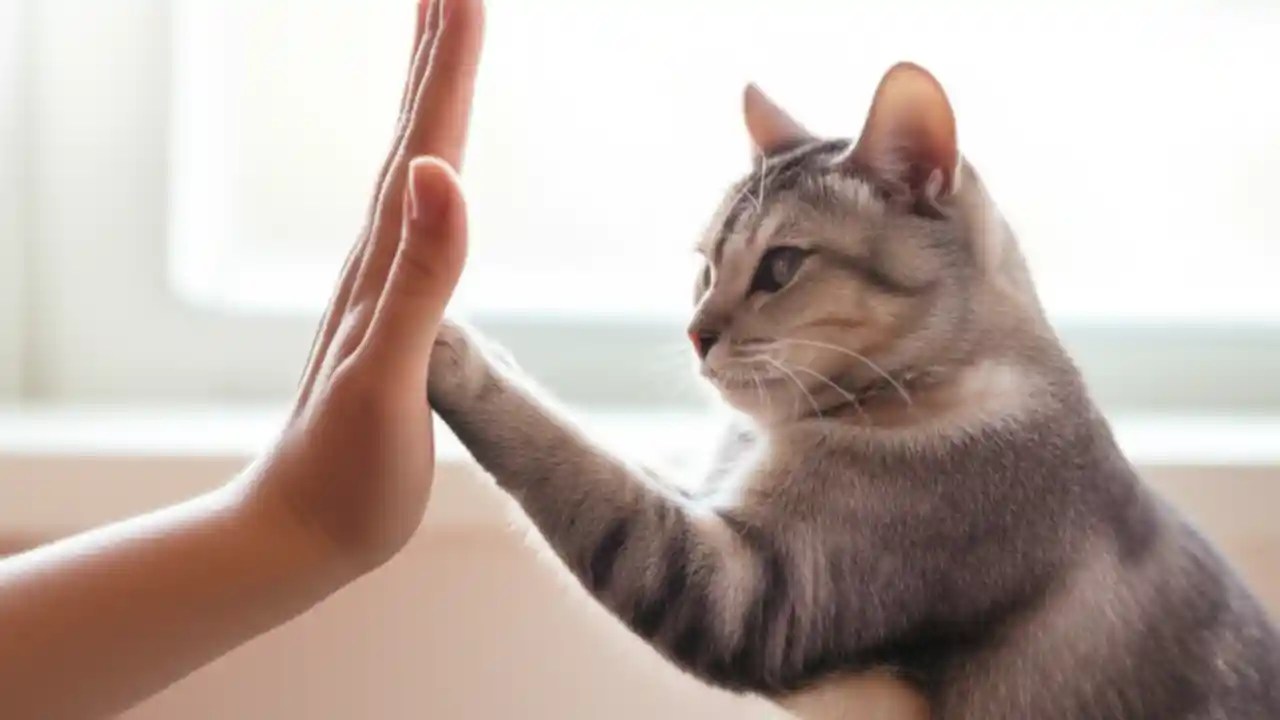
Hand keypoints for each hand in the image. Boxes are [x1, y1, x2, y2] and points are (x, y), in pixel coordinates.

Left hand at [241, 0, 483, 573]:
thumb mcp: (387, 376)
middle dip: (438, 51)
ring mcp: (382, 279)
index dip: (450, 63)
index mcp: (383, 260)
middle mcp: (378, 255)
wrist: (300, 531)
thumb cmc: (347, 472)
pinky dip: (430, 164)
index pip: (425, 140)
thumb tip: (438, 171)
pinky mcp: (392, 308)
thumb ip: (419, 276)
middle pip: (414, 133)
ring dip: (430, 94)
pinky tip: (434, 165)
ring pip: (413, 163)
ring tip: (446, 41)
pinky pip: (416, 213)